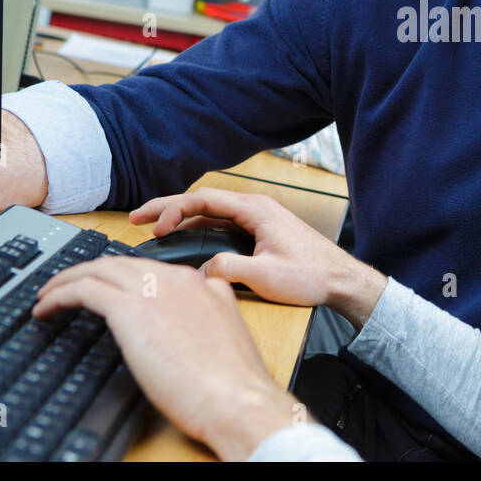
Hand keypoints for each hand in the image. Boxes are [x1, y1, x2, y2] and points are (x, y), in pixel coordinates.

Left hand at [33, 255, 299, 459]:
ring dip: (67, 280)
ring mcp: (152, 290)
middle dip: (88, 272)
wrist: (236, 398)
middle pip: (117, 263)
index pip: (147, 269)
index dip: (120, 277)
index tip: (105, 291)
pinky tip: (45, 308)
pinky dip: (59, 294)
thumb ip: (211, 306)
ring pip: (96, 269)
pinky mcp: (129, 309)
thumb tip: (195, 307)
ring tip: (47, 296)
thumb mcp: (227, 328)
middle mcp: (174, 279)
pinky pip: (82, 289)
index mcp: (198, 283)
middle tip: (66, 288)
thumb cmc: (233, 380)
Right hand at [129, 188, 387, 327]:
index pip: (204, 200)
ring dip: (182, 216)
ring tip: (153, 225)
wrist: (343, 280)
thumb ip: (228, 269)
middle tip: (137, 217)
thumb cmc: (312, 275)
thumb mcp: (265, 276)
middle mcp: (256, 207)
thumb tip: (201, 270)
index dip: (174, 211)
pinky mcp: (261, 230)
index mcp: (256, 210)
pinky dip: (198, 225)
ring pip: (211, 210)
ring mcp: (258, 218)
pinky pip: (222, 222)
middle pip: (203, 200)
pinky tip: (184, 237)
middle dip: (168, 207)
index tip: (154, 227)